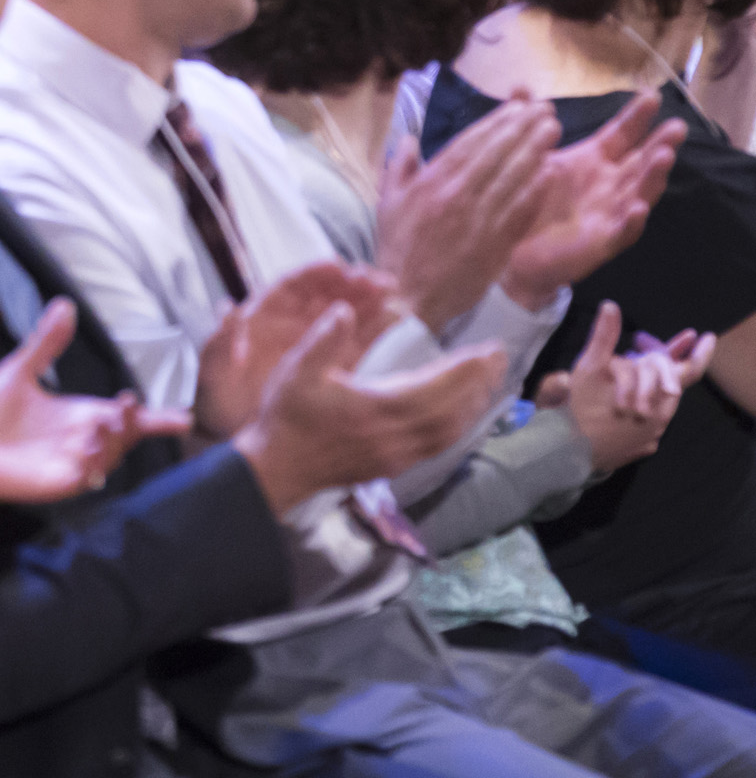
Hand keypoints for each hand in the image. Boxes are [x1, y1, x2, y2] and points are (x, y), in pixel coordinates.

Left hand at [0, 299, 188, 505]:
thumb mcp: (20, 372)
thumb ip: (46, 344)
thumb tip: (65, 305)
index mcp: (80, 416)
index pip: (127, 419)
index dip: (156, 420)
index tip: (184, 419)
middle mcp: (82, 442)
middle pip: (124, 437)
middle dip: (132, 423)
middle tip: (127, 403)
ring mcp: (71, 465)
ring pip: (108, 458)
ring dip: (112, 442)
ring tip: (106, 422)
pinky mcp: (54, 483)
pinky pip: (82, 479)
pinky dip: (91, 467)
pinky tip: (87, 451)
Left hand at [195, 261, 399, 440]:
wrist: (231, 436)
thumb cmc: (216, 400)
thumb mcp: (214, 372)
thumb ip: (221, 342)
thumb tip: (227, 308)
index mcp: (261, 319)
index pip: (290, 288)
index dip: (313, 274)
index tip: (337, 266)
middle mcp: (290, 326)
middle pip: (323, 296)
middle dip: (348, 283)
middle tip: (373, 278)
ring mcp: (313, 344)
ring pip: (343, 314)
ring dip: (366, 300)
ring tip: (390, 290)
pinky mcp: (331, 366)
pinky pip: (356, 341)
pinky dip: (375, 328)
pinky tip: (394, 316)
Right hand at [235, 303, 505, 514]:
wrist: (278, 469)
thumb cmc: (286, 416)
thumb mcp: (296, 371)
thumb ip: (323, 339)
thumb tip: (345, 309)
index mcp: (376, 407)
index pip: (435, 387)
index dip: (467, 369)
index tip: (490, 349)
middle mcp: (395, 435)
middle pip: (452, 411)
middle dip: (479, 384)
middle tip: (498, 359)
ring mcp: (398, 455)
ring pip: (450, 432)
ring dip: (473, 406)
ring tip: (487, 382)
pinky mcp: (394, 465)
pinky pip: (438, 446)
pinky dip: (457, 426)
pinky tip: (460, 413)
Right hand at [377, 97, 559, 329]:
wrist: (408, 296)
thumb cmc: (397, 250)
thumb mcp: (386, 204)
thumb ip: (399, 168)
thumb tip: (407, 139)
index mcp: (430, 184)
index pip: (469, 143)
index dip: (495, 122)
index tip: (516, 106)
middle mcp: (456, 196)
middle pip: (496, 154)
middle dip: (521, 128)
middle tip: (545, 109)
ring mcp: (478, 220)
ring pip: (512, 177)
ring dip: (535, 150)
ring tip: (554, 130)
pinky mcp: (495, 243)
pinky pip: (520, 210)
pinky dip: (535, 189)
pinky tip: (551, 171)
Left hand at [502, 94, 682, 306]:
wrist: (509, 249)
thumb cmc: (526, 199)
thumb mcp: (528, 159)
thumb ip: (530, 126)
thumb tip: (520, 88)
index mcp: (593, 161)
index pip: (621, 134)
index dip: (636, 116)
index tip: (652, 94)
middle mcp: (608, 185)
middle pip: (641, 161)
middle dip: (660, 143)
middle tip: (677, 126)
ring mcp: (609, 214)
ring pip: (639, 193)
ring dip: (653, 176)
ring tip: (663, 157)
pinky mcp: (601, 242)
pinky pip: (621, 232)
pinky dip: (630, 221)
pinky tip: (636, 208)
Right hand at [537, 299, 714, 474]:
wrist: (565, 453)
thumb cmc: (578, 408)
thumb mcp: (589, 366)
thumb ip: (604, 336)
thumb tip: (611, 306)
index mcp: (655, 398)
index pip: (686, 371)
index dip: (696, 352)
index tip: (702, 336)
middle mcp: (660, 420)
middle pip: (670, 388)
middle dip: (659, 366)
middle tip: (642, 347)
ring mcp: (650, 438)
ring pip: (659, 408)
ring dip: (648, 391)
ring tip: (629, 379)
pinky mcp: (639, 450)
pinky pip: (647, 428)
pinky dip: (640, 412)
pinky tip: (623, 408)